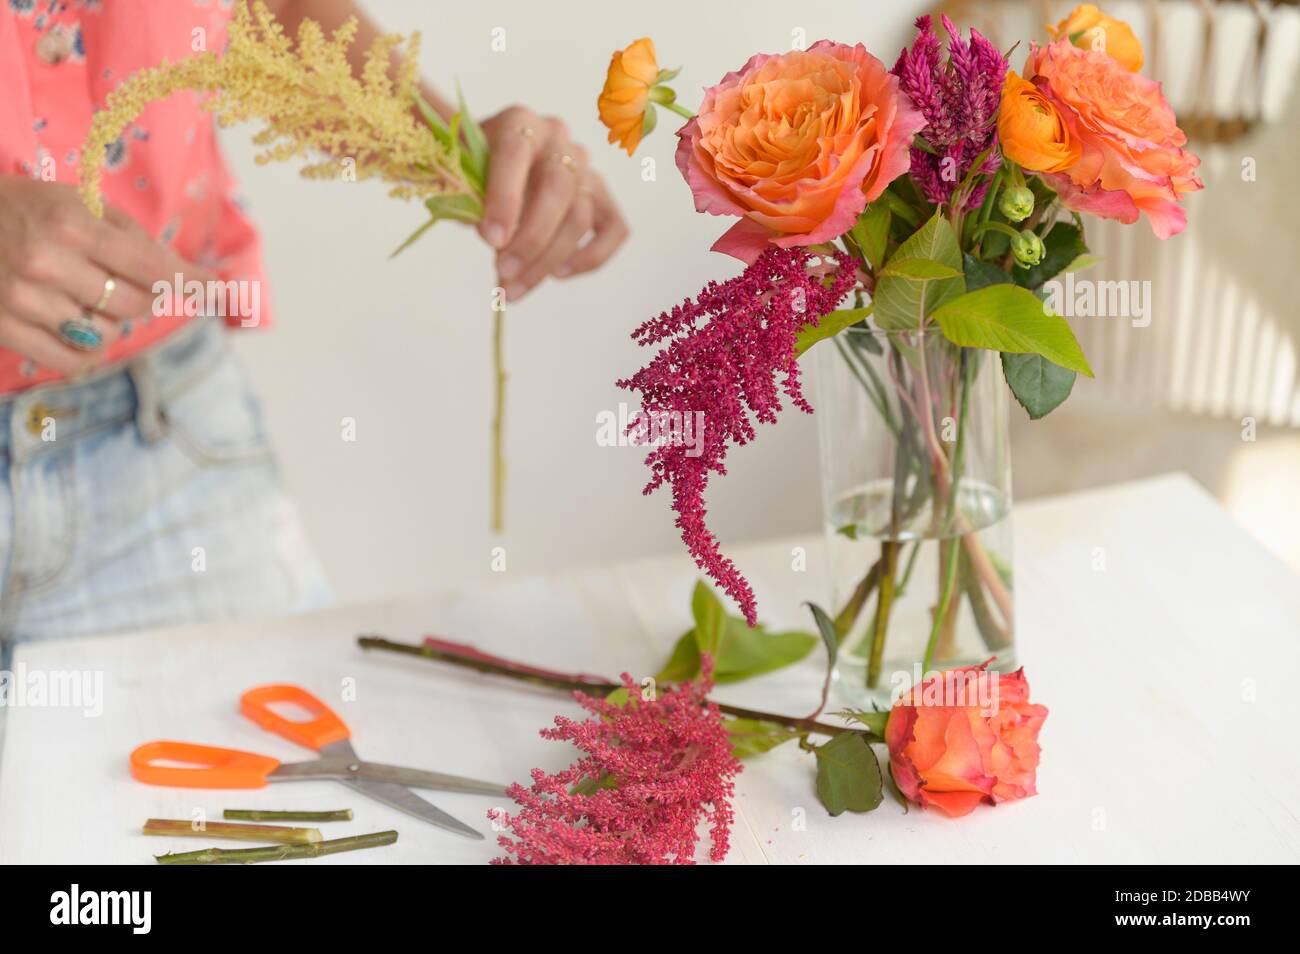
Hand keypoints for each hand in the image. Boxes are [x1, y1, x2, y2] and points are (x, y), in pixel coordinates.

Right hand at [0, 177, 212, 374]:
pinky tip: (72, 328)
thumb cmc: (23, 208)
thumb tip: (192, 275)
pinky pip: (71, 360)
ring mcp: (23, 299)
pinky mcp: (3, 327)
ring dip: (106, 322)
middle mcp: (48, 262)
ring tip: (79, 297)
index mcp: (72, 224)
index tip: (222, 292)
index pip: (152, 267)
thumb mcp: (75, 202)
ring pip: (105, 335)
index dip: (191, 282)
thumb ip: (131, 236)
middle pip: (135, 305)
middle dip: (139, 296)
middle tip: (113, 280)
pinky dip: (83, 351)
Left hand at [476, 107, 627, 301]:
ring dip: (548, 259)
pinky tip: (557, 274)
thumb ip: (469, 201)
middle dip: (530, 238)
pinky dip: (591, 257)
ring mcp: (585, 168)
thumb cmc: (472, 175)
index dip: (505, 198)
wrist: (490, 170)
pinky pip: (614, 229)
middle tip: (503, 271)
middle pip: (557, 189)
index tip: (490, 239)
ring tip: (515, 286)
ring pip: (581, 216)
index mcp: (518, 122)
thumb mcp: (459, 180)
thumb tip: (498, 241)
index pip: (516, 153)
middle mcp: (558, 139)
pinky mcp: (602, 198)